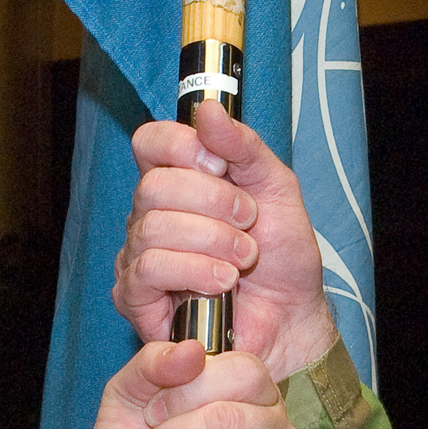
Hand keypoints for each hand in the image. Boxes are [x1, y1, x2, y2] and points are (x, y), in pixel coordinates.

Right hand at [115, 106, 338, 381]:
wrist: (292, 318)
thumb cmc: (282, 257)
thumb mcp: (277, 188)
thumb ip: (244, 147)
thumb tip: (207, 110)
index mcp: (178, 180)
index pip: (150, 141)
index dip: (183, 147)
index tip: (223, 168)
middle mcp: (150, 214)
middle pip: (153, 185)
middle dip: (214, 203)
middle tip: (248, 223)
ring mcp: (138, 255)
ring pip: (153, 227)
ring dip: (213, 242)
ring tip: (243, 260)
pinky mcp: (135, 297)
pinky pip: (149, 268)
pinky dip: (195, 271)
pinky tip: (222, 283)